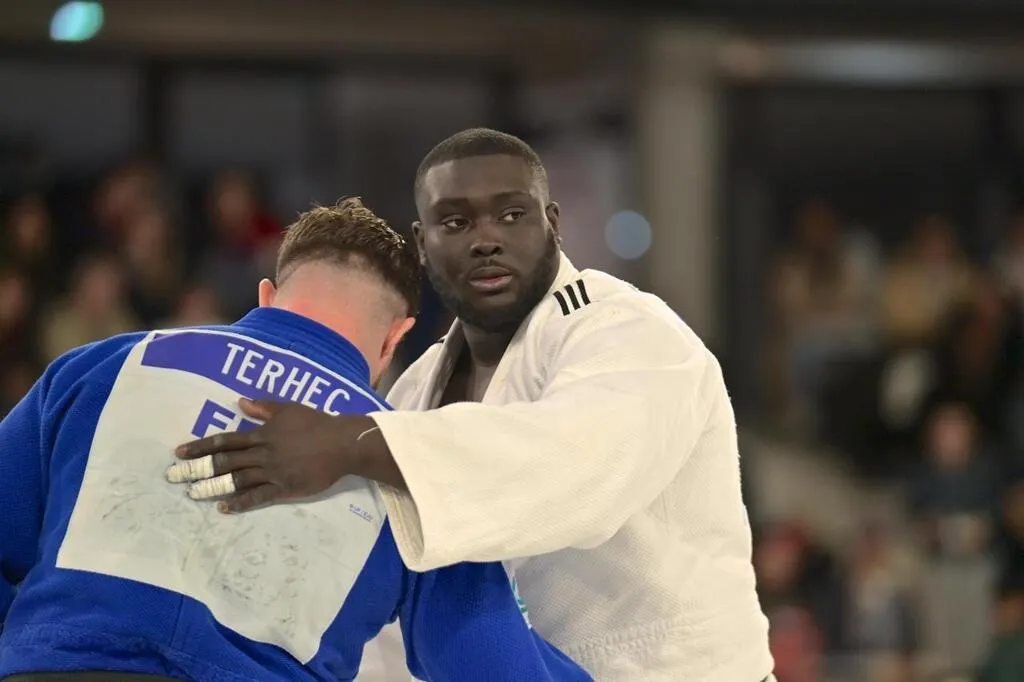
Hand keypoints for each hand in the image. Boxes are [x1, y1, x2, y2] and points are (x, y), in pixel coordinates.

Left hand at [167, 398, 378, 512]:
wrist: (341, 444)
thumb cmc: (316, 424)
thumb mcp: (288, 409)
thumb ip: (263, 408)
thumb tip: (240, 402)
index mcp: (261, 434)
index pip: (224, 441)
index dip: (200, 446)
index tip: (179, 452)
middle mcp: (262, 453)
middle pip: (224, 462)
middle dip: (197, 469)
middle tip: (174, 476)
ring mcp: (272, 472)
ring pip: (237, 480)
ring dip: (213, 486)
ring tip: (192, 493)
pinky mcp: (285, 487)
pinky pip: (258, 496)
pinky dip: (240, 502)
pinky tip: (224, 508)